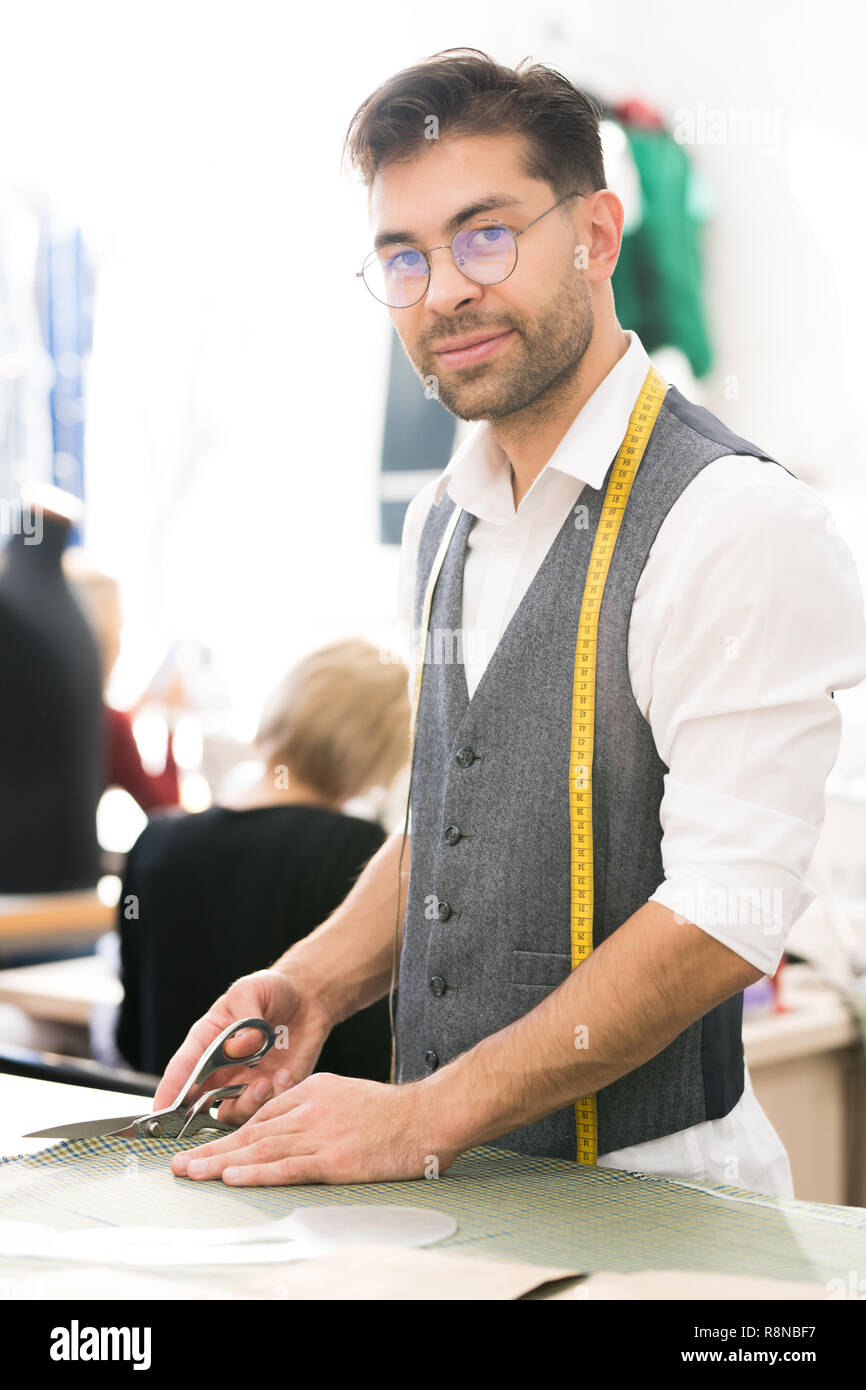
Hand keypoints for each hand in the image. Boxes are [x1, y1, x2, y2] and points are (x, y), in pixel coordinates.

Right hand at [152, 969, 333, 1126]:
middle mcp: (221, 1068)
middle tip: (222, 1102)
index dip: (169, 1091)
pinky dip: (276, 1098)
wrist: (307, 1000)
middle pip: (199, 1102)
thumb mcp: (252, 990)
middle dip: (204, 1113)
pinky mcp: (272, 1092)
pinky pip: (267, 1110)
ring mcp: (245, 1083)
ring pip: (233, 1113)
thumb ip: (244, 1015)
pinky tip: (286, 1075)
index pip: (181, 1069)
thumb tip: (240, 1046)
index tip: (160, 1112)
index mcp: (206, 1041)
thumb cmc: (271, 991)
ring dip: (247, 1104)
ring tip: (265, 1082)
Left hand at [169, 1072, 460, 1185]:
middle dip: (211, 1149)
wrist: (424, 1117)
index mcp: (311, 1092)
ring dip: (221, 1162)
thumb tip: (280, 1126)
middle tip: (180, 1163)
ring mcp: (319, 1134)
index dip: (229, 1134)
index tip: (204, 1147)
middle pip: (251, 1132)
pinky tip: (233, 1176)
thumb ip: (311, 1106)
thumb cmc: (390, 1112)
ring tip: (193, 1173)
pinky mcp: (332, 1158)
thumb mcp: (342, 1093)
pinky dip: (256, 1172)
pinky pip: (287, 1166)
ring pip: (260, 1149)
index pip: (261, 1115)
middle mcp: (309, 1110)